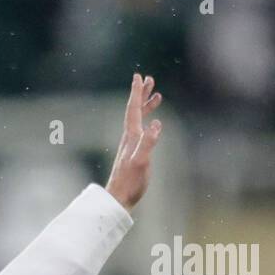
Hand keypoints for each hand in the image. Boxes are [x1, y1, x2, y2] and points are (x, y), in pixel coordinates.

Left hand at [105, 73, 162, 211]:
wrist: (118, 198)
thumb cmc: (130, 182)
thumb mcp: (142, 162)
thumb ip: (149, 142)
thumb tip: (157, 123)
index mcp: (131, 137)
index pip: (133, 110)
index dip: (137, 93)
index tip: (139, 76)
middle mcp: (129, 138)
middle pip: (135, 111)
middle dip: (142, 94)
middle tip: (148, 78)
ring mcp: (131, 146)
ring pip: (138, 120)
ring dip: (146, 106)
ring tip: (157, 95)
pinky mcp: (134, 154)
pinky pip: (141, 131)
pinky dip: (148, 122)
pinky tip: (153, 124)